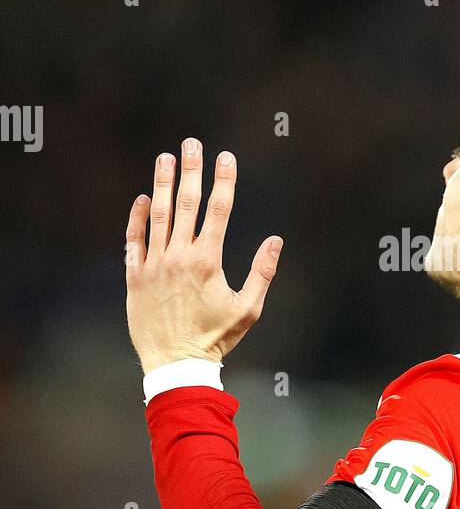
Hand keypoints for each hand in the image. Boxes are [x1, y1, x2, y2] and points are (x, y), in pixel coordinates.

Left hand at [126, 138, 282, 373]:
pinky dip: (138, 218)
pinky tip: (143, 199)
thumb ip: (263, 273)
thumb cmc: (215, 338)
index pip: (218, 210)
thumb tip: (276, 241)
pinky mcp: (135, 277)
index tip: (226, 157)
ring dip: (163, 184)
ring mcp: (154, 265)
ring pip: (158, 215)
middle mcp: (179, 256)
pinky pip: (134, 240)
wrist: (175, 364)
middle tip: (192, 144)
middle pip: (187, 203)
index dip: (224, 180)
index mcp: (208, 261)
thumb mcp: (248, 309)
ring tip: (165, 158)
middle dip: (191, 170)